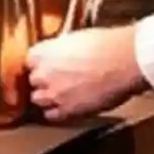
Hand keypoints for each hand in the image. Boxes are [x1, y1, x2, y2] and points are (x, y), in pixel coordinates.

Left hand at [26, 26, 147, 121]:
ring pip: (38, 99)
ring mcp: (53, 93)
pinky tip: (68, 107)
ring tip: (63, 94)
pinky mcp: (67, 110)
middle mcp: (43, 73)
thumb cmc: (106, 44)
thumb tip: (61, 54)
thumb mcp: (75, 38)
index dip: (40, 64)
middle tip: (58, 80)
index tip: (47, 65)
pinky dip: (58, 112)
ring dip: (48, 97)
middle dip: (44, 81)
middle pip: (33, 81)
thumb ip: (61, 49)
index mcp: (43, 52)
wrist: (123, 61)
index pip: (30, 61)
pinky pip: (52, 115)